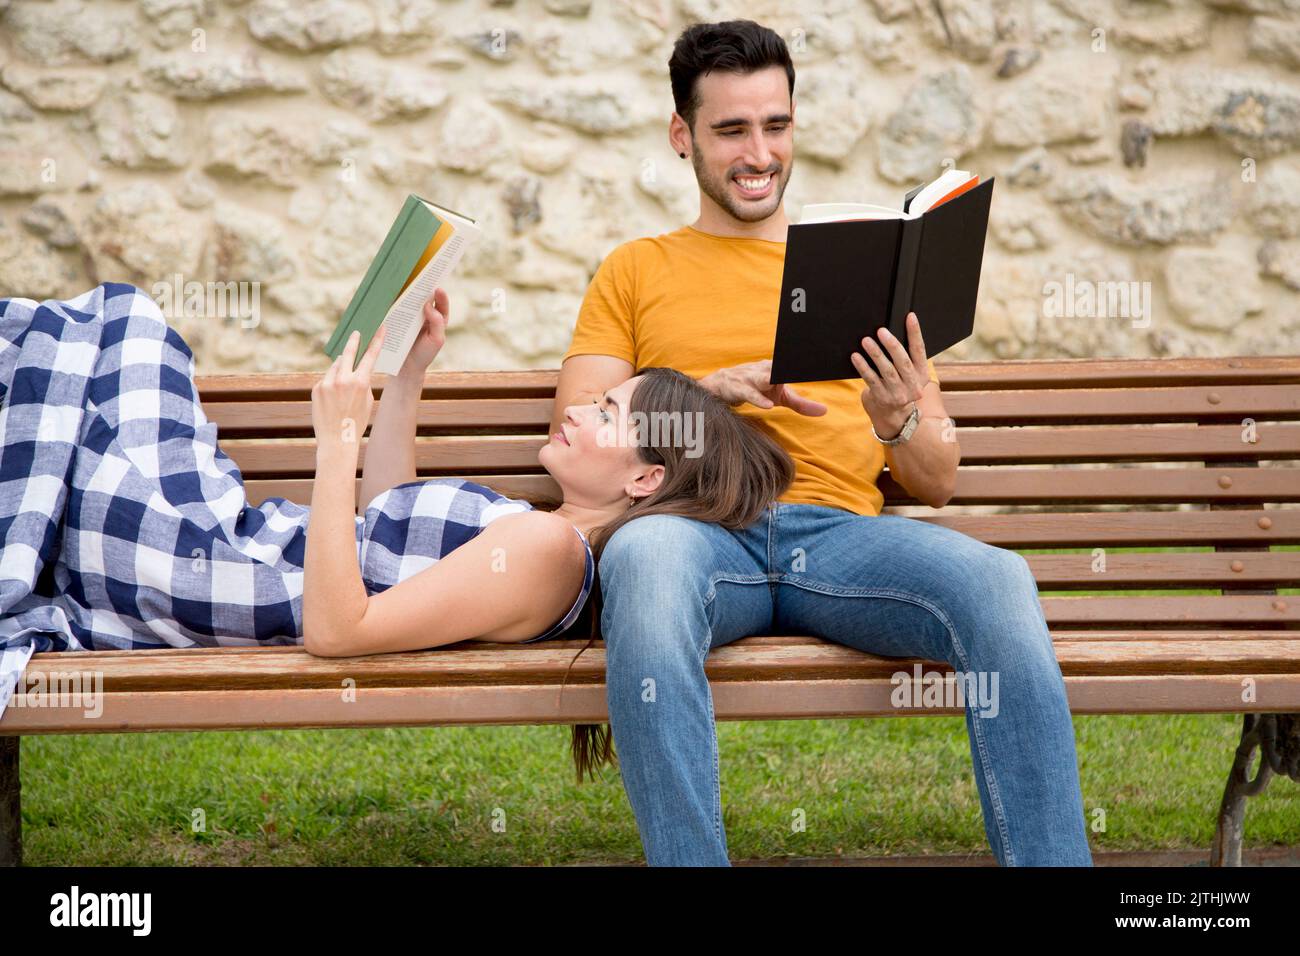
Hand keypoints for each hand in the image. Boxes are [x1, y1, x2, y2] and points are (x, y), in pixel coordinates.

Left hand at [313, 325, 384, 455]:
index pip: (370, 356)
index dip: (376, 341)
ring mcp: (328, 383)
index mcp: (361, 382)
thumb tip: (354, 369)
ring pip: (335, 367)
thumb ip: (362, 382)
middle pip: (348, 353)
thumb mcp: (368, 401)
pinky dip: (330, 384)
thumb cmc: (357, 422)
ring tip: (342, 390)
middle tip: (356, 333)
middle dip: (353, 342)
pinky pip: (326, 379)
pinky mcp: (316, 388)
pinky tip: (333, 399)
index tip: (380, 329)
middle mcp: (343, 379)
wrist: (337, 440)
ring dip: (340, 371)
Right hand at [397, 287, 449, 379]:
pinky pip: (397, 307)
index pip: (441, 303)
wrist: (406, 368)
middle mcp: (425, 314)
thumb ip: (437, 322)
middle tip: (421, 276)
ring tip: (406, 280)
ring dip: (408, 290)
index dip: (440, 294)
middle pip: (425, 297)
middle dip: (423, 286)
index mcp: (437, 319)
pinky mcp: (398, 319)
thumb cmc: (425, 354)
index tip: (437, 288)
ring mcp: (411, 316)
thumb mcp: (436, 340)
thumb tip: (429, 304)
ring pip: (410, 300)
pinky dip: (395, 300)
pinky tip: (391, 293)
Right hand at [700, 359, 827, 415]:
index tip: (821, 362)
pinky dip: (759, 399)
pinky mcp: (739, 389)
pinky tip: (768, 406)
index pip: (792, 365)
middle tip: (800, 370)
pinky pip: (750, 394)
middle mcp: (765, 369)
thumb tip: (824, 411)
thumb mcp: (780, 397)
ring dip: (771, 380)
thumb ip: (801, 404)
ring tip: (780, 383)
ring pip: (763, 378)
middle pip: (779, 368)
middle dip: (788, 368)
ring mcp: (751, 378)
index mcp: (777, 367)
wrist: (722, 385)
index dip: (804, 363)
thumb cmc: (757, 389)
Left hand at [850, 312, 927, 438]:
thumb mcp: (909, 375)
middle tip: (881, 331)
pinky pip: (871, 380)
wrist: (894, 416)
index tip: (910, 316)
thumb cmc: (899, 387)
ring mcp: (897, 394)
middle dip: (891, 345)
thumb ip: (905, 358)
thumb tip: (890, 333)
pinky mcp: (882, 398)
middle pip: (902, 361)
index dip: (916, 333)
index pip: (920, 350)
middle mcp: (913, 385)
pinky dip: (863, 367)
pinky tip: (855, 357)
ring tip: (866, 341)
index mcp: (921, 374)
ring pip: (886, 371)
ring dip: (875, 354)